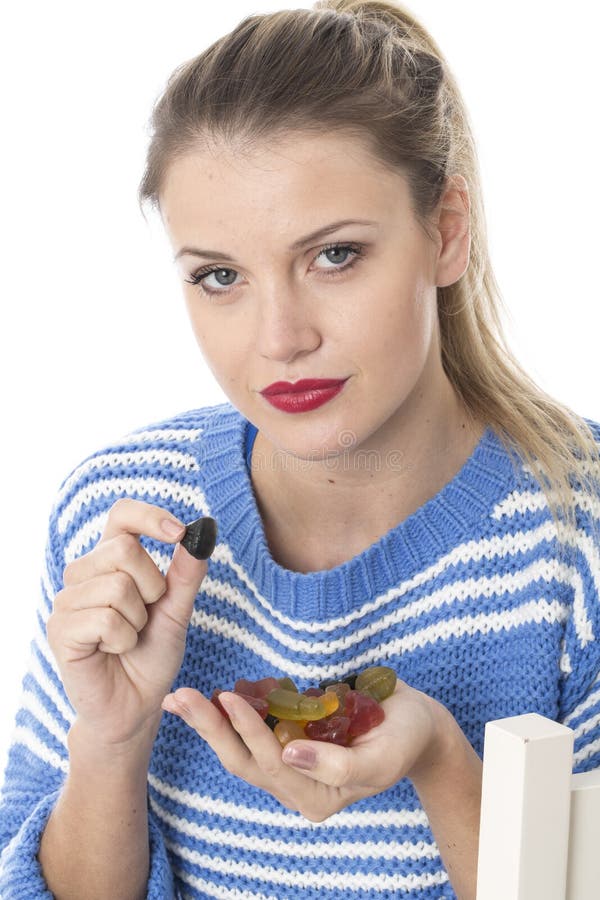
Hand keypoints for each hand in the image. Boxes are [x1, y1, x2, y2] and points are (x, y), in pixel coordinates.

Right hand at [47, 498, 208, 746]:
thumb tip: (203, 531)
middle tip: (145, 617)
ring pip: (117, 586)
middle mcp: (83, 574)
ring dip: (137, 620)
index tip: (179, 533)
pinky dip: (123, 640)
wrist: (135, 706)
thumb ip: (186, 572)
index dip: (150, 516)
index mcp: (110, 560)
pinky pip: (106, 619)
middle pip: (124, 549)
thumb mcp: (177, 610)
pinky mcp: (60, 629)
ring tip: (127, 638)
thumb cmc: (152, 656)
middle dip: (152, 586)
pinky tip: (113, 651)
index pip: (122, 514)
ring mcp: (67, 601)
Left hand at [162, 680, 451, 821]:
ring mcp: (290, 767)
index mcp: (317, 797)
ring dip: (211, 723)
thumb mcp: (380, 755)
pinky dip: (230, 716)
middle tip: (180, 698)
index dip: (247, 730)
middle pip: (243, 760)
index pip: (271, 764)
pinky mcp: (288, 743)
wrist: (416, 726)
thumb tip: (289, 751)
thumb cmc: (403, 738)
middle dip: (210, 728)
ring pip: (241, 748)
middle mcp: (297, 787)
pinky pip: (253, 731)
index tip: (226, 697)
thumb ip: (337, 762)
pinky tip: (209, 698)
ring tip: (182, 699)